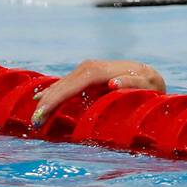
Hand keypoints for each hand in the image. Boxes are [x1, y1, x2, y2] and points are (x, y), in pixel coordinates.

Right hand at [30, 59, 165, 126]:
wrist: (152, 77)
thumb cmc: (151, 86)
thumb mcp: (148, 86)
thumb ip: (132, 84)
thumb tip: (111, 84)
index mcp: (106, 70)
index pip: (78, 81)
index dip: (60, 95)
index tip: (45, 110)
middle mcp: (94, 67)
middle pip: (66, 82)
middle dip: (49, 100)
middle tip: (35, 120)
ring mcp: (89, 69)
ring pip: (64, 82)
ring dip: (48, 97)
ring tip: (34, 114)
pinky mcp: (87, 75)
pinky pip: (66, 83)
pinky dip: (53, 91)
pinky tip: (39, 98)